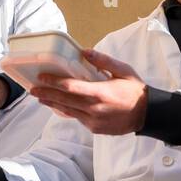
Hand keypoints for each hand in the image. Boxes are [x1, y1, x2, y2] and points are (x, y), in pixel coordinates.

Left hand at [28, 49, 147, 135]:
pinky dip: (67, 111)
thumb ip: (103, 61)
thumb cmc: (135, 90)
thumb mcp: (123, 70)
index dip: (54, 82)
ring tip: (41, 98)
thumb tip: (85, 51)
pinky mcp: (95, 128)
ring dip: (53, 104)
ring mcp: (94, 120)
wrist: (148, 114)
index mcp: (101, 92)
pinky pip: (77, 118)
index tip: (42, 78)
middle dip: (47, 94)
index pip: (71, 87)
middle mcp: (94, 108)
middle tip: (32, 89)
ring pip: (68, 111)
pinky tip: (59, 106)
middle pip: (64, 101)